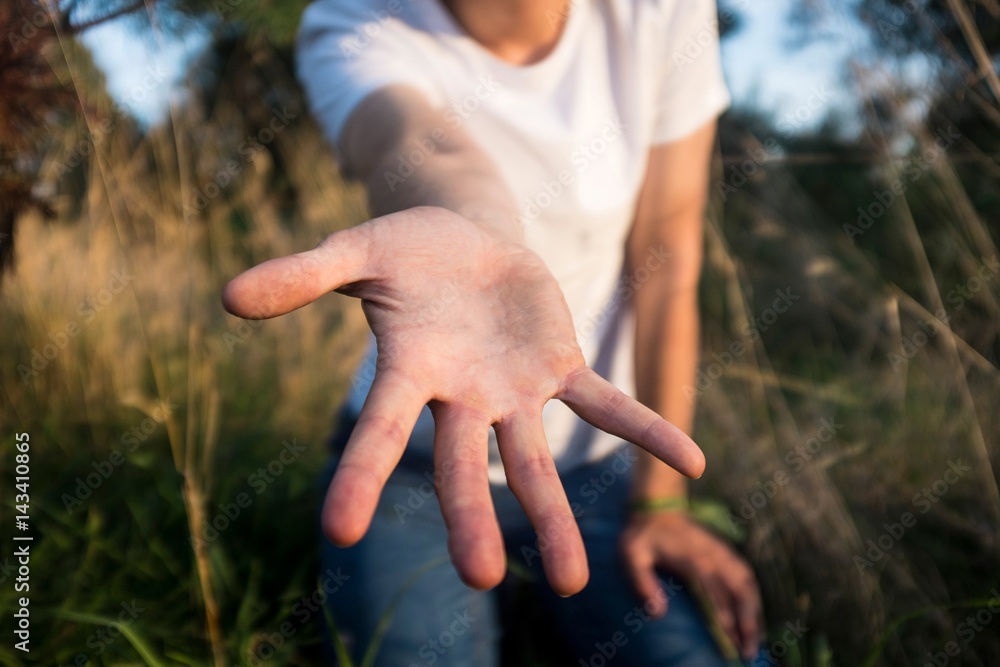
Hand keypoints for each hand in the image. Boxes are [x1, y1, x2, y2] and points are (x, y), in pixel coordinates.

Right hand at [222, 206, 705, 595]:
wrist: (464, 240)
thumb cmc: (406, 251)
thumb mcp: (355, 250)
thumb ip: (301, 276)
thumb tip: (227, 296)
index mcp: (408, 371)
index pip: (377, 429)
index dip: (359, 474)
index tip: (336, 530)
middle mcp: (461, 397)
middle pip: (462, 465)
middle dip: (471, 517)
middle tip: (484, 576)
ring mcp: (514, 389)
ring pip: (535, 459)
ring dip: (555, 514)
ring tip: (576, 582)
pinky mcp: (560, 368)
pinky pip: (606, 406)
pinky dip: (646, 430)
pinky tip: (694, 464)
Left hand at [620, 510, 761, 659]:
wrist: (656, 507)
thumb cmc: (643, 535)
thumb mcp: (632, 556)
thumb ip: (643, 583)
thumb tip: (658, 614)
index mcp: (694, 561)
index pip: (717, 596)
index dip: (727, 621)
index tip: (732, 644)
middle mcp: (714, 557)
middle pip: (740, 592)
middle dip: (749, 623)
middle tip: (749, 651)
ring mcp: (722, 552)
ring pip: (748, 583)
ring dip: (756, 610)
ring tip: (757, 638)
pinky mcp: (724, 550)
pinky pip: (747, 573)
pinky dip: (754, 594)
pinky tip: (755, 611)